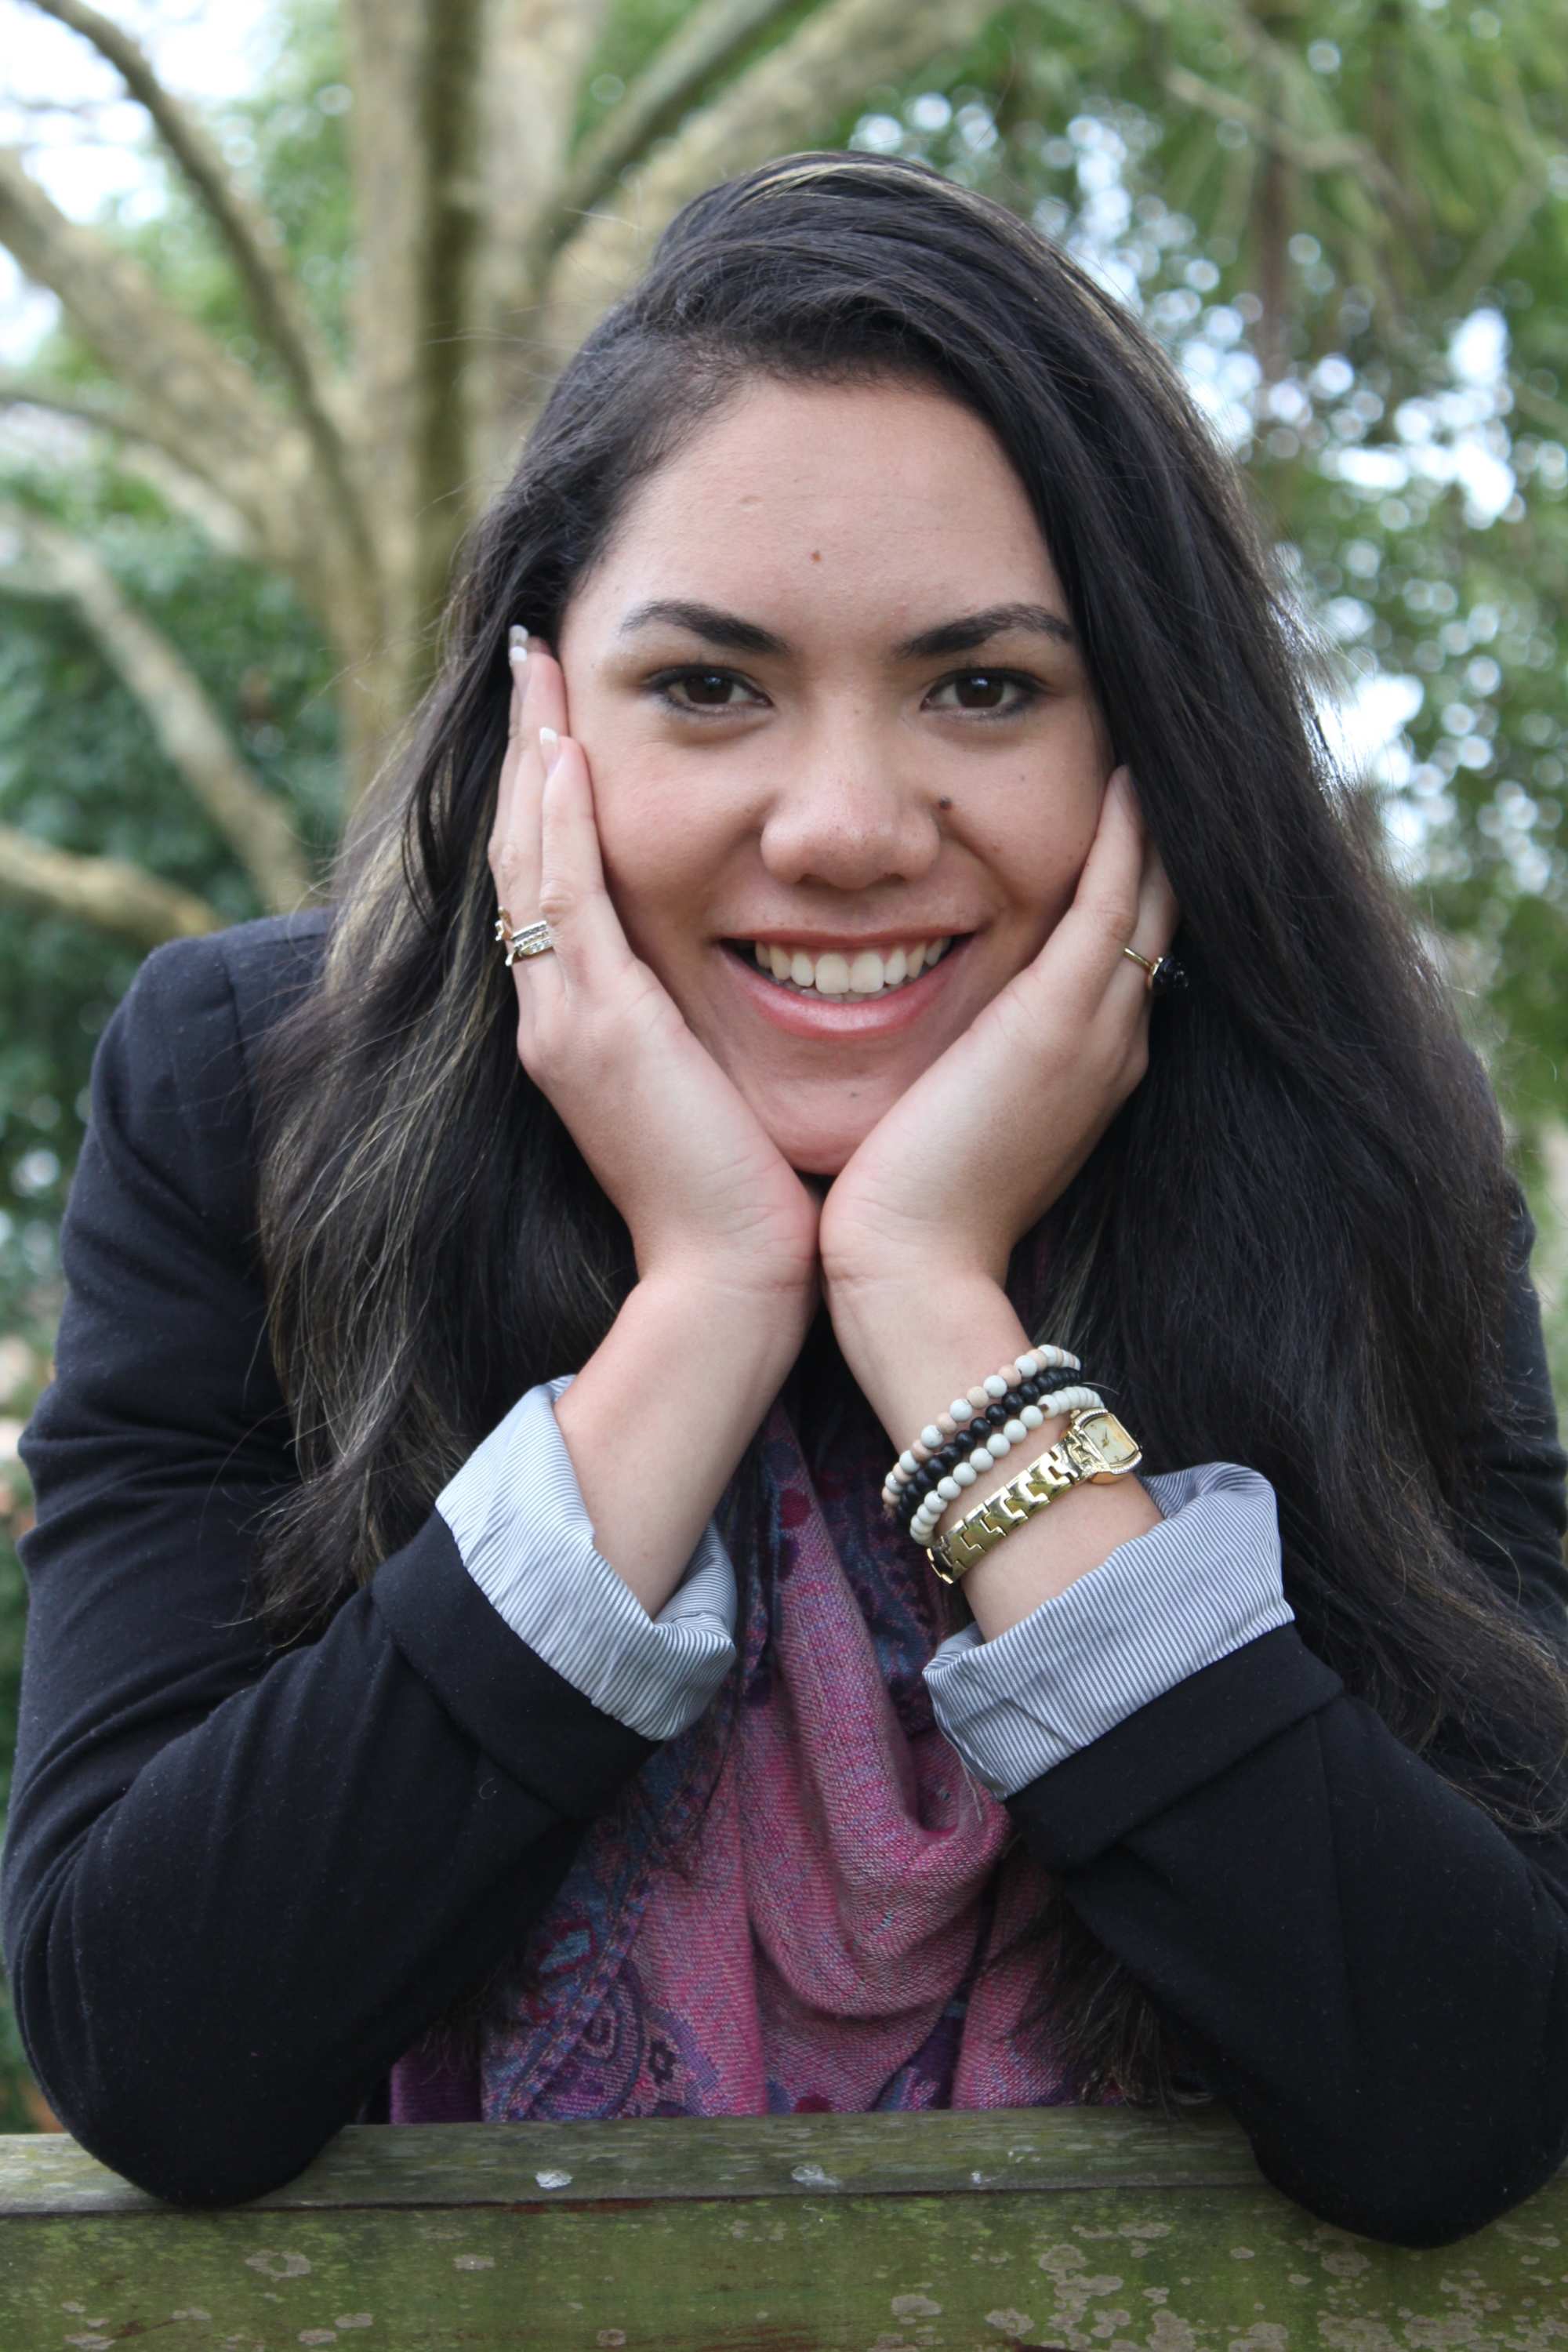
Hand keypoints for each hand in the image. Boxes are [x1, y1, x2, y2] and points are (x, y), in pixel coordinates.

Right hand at [488, 636, 820, 1308]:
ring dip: (531, 759)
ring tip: (536, 669)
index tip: (565, 712)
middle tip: (532, 655)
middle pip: (523, 850)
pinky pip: (564, 902)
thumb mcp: (717, 1084)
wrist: (735, 1280)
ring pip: (529, 859)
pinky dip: (559, 824)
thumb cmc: (748, 1193)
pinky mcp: (596, 1031)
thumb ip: (706, 1019)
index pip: (557, 880)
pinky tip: (563, 752)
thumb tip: (755, 960)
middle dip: (526, 750)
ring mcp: (565, 1020)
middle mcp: (557, 1012)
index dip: (550, 792)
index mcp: (587, 1023)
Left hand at [819, 766, 1178, 1302]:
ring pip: (1152, 892)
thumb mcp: (952, 1117)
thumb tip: (940, 1033)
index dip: (1131, 873)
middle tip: (1157, 749)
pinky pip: (1112, 899)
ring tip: (1155, 736)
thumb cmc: (906, 1210)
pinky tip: (1129, 771)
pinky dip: (1126, 833)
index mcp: (1087, 1061)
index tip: (1122, 804)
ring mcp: (1096, 1028)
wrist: (910, 1272)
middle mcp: (1112, 1038)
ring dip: (1155, 815)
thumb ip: (966, 1065)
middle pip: (1157, 907)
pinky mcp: (1058, 1020)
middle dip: (1160, 832)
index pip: (1122, 942)